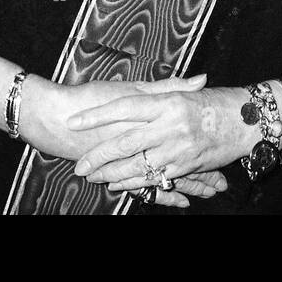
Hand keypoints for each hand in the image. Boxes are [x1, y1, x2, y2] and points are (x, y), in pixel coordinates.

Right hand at [20, 74, 228, 208]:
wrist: (54, 118)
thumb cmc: (91, 97)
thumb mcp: (130, 88)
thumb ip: (167, 87)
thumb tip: (201, 79)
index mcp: (148, 119)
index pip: (184, 135)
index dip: (207, 146)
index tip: (226, 152)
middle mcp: (141, 144)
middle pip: (178, 162)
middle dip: (202, 174)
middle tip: (223, 183)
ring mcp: (130, 162)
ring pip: (167, 178)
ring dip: (189, 187)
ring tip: (211, 193)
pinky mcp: (118, 174)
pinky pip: (146, 189)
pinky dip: (164, 196)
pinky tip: (181, 202)